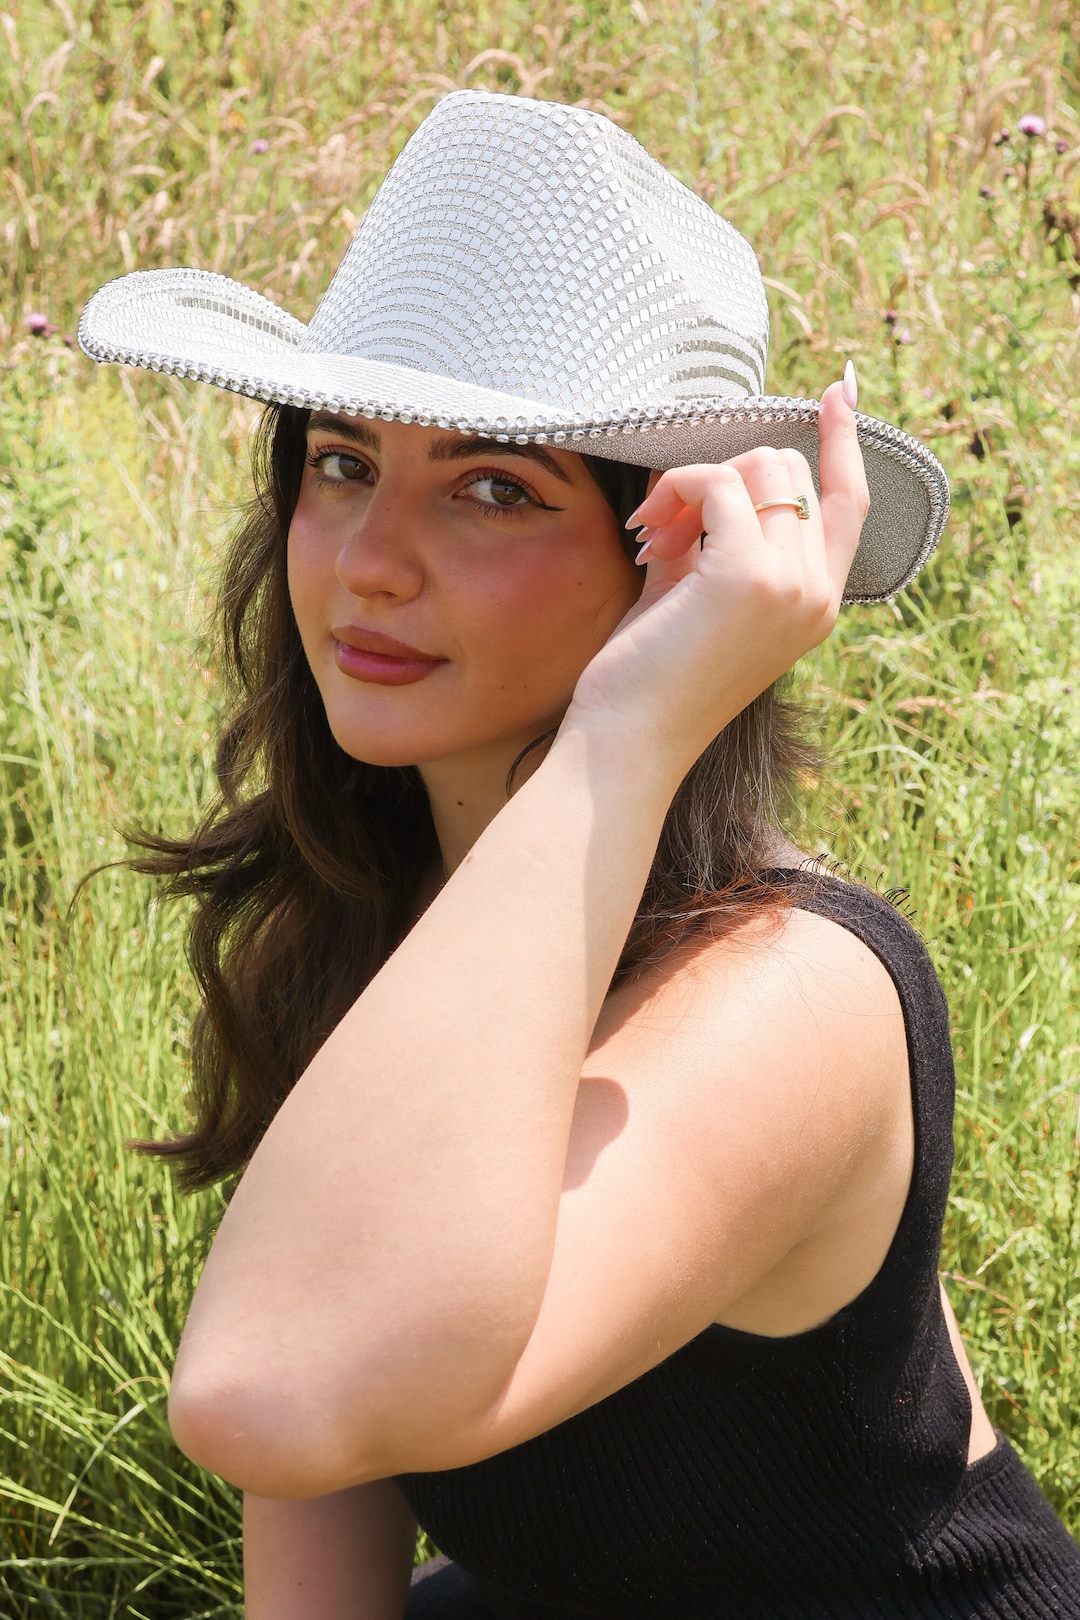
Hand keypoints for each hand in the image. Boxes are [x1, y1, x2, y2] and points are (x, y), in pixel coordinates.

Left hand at [563, 378, 868, 779]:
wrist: (630, 741)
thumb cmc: (650, 678)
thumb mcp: (696, 596)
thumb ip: (715, 540)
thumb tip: (707, 480)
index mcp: (816, 605)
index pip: (849, 502)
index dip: (844, 440)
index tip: (839, 391)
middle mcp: (815, 594)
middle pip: (788, 469)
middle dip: (721, 475)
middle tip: (664, 529)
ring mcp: (789, 583)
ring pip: (756, 467)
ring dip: (692, 484)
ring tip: (652, 538)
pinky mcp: (748, 575)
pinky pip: (715, 482)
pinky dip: (673, 492)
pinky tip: (645, 538)